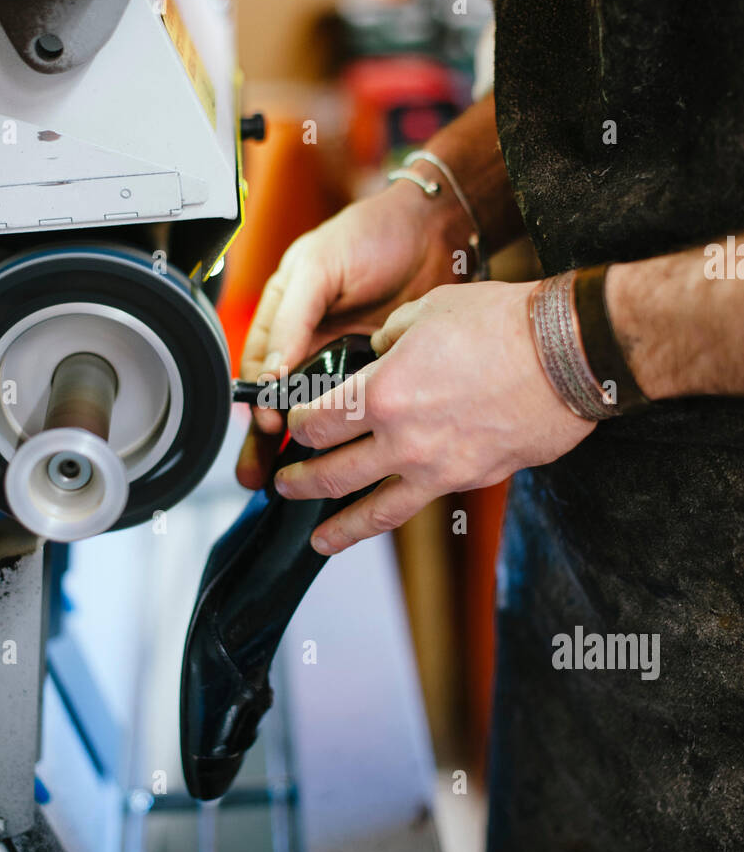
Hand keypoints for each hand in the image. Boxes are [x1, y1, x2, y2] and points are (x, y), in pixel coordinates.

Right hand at [236, 179, 468, 487]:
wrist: (435, 231)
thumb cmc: (373, 234)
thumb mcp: (320, 267)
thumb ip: (293, 317)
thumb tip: (272, 370)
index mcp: (285, 314)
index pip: (261, 366)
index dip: (260, 398)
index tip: (266, 424)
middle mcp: (310, 341)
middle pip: (280, 400)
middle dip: (266, 440)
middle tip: (257, 474)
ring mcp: (343, 359)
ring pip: (316, 411)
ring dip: (304, 444)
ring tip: (291, 478)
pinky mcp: (378, 372)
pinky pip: (358, 408)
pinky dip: (350, 432)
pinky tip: (346, 456)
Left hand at [272, 281, 595, 553]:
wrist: (568, 356)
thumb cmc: (503, 324)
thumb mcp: (428, 311)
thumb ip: (388, 338)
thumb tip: (377, 353)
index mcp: (382, 392)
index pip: (317, 421)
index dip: (296, 423)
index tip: (292, 424)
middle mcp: (402, 439)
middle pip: (331, 472)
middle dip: (299, 479)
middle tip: (283, 482)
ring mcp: (436, 468)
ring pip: (372, 511)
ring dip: (337, 527)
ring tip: (317, 539)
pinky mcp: (469, 481)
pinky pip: (419, 506)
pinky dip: (392, 520)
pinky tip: (381, 525)